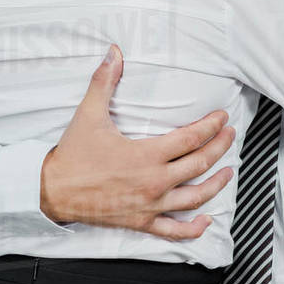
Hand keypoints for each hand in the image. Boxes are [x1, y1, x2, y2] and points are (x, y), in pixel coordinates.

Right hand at [39, 44, 237, 239]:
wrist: (53, 191)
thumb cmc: (73, 153)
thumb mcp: (89, 114)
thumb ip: (104, 81)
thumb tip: (113, 52)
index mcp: (146, 155)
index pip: (191, 138)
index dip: (211, 126)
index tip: (222, 118)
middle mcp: (154, 182)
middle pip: (200, 164)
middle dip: (220, 148)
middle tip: (230, 135)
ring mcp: (150, 205)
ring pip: (195, 197)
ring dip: (217, 184)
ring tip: (229, 171)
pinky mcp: (142, 222)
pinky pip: (175, 230)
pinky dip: (194, 228)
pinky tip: (207, 221)